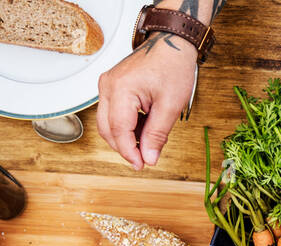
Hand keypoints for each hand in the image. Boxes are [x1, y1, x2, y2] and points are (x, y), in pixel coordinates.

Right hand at [96, 38, 197, 169]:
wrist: (172, 44)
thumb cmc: (172, 67)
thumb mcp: (170, 105)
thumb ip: (157, 134)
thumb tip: (149, 158)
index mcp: (120, 88)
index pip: (118, 130)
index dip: (129, 152)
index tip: (142, 165)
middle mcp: (108, 86)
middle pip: (107, 129)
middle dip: (125, 148)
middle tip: (145, 159)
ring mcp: (107, 85)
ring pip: (108, 123)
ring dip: (126, 138)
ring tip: (149, 141)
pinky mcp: (112, 87)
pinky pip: (112, 113)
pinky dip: (126, 126)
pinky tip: (145, 128)